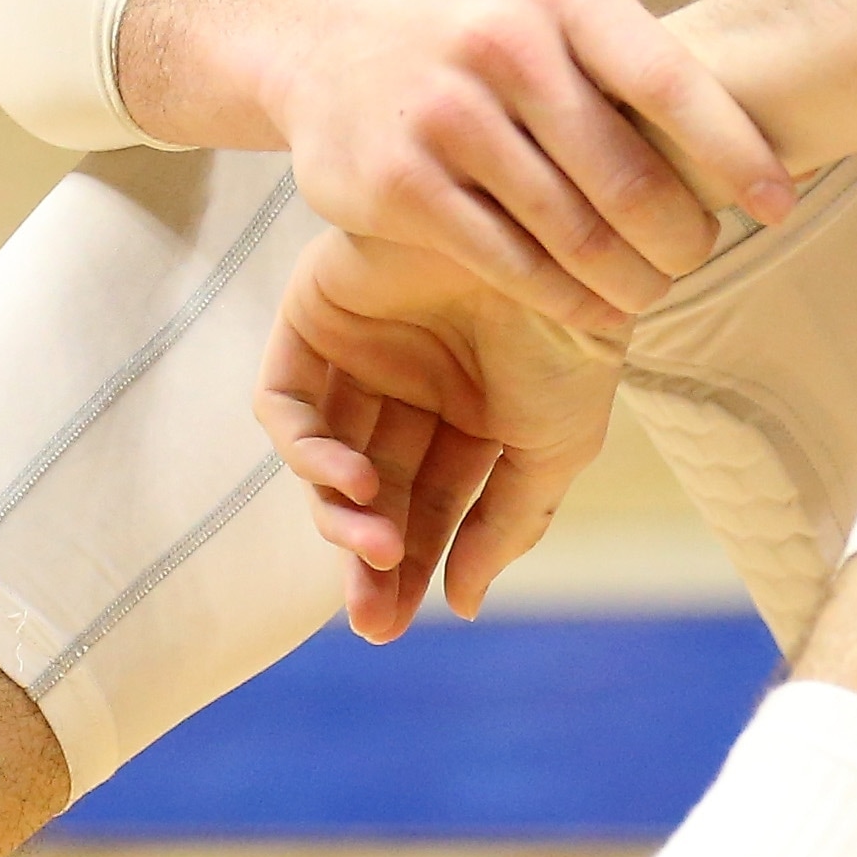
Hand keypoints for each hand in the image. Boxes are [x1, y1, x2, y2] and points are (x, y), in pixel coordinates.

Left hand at [258, 232, 623, 640]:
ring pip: (323, 456)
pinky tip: (354, 481)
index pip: (425, 509)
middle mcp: (409, 388)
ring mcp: (359, 353)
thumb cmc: (570, 334)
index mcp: (467, 416)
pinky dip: (308, 452)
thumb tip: (466, 604)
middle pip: (371, 493)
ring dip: (338, 512)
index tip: (392, 625)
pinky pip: (285, 403)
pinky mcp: (315, 319)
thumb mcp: (554, 444)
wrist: (552, 232)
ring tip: (376, 544)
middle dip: (365, 557)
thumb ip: (507, 524)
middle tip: (371, 616)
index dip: (407, 570)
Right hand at [265, 0, 793, 331]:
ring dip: (630, 280)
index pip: (670, 83)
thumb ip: (638, 67)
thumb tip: (769, 146)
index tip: (779, 206)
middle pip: (628, 177)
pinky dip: (570, 301)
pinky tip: (595, 309)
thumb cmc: (481, 40)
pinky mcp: (398, 185)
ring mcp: (443, 114)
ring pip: (574, 233)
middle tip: (693, 259)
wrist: (333, 42)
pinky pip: (513, 265)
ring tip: (650, 290)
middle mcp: (502, 44)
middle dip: (679, 238)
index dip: (736, 152)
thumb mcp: (557, 14)